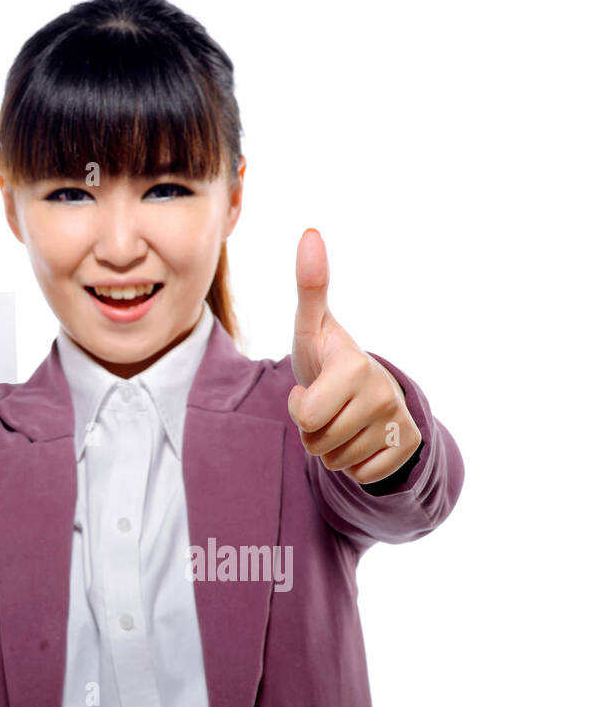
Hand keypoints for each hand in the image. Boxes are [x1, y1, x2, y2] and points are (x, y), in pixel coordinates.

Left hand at [288, 229, 420, 484]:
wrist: (365, 392)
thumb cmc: (328, 358)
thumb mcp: (311, 327)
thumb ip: (310, 285)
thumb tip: (310, 231)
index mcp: (355, 365)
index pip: (307, 414)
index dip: (298, 408)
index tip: (308, 388)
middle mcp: (383, 392)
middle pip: (318, 442)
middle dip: (311, 431)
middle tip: (324, 407)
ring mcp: (399, 421)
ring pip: (337, 461)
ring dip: (330, 447)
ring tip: (340, 420)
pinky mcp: (407, 447)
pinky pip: (361, 474)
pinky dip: (353, 464)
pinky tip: (360, 438)